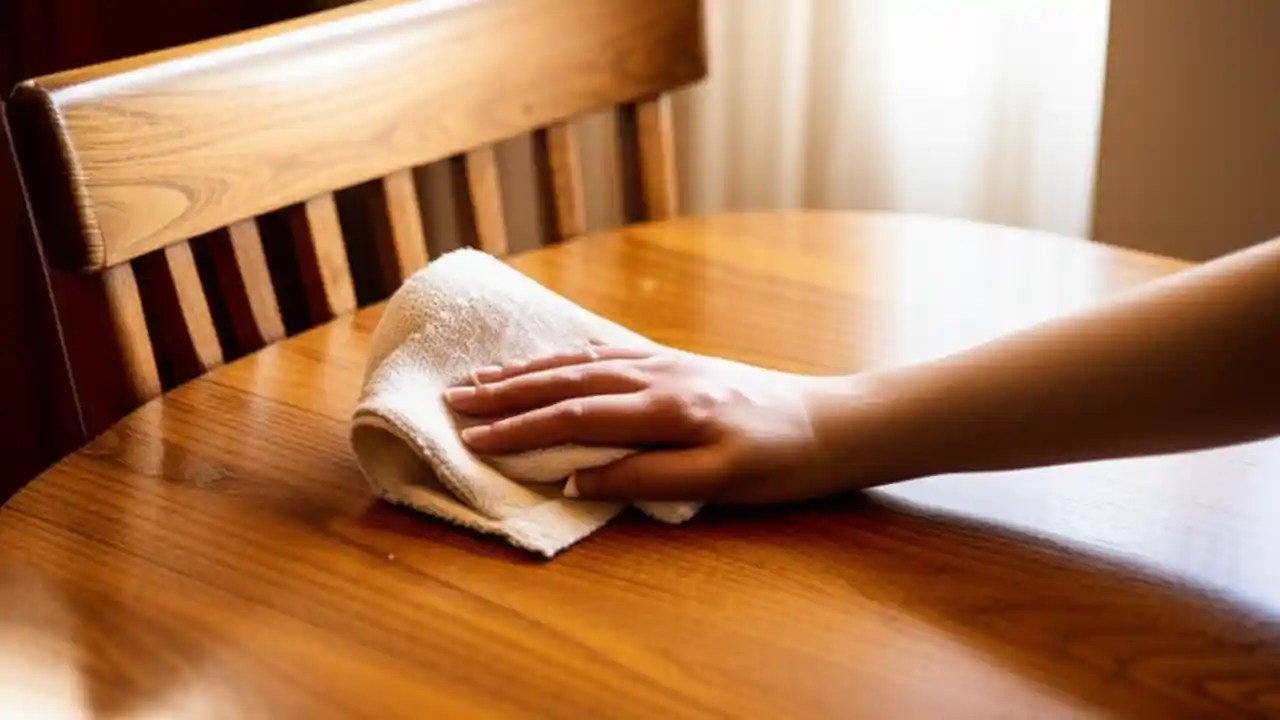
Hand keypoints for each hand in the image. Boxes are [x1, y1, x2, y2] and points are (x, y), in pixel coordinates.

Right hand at [444, 345, 886, 503]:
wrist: (832, 424)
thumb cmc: (779, 463)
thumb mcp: (719, 483)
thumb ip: (646, 477)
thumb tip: (576, 480)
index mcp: (666, 408)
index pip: (574, 417)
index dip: (519, 428)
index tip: (471, 437)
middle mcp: (658, 377)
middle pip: (566, 381)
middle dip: (506, 392)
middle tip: (453, 399)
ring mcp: (666, 364)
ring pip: (581, 362)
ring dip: (528, 370)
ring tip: (482, 376)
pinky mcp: (676, 363)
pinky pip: (609, 352)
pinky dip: (568, 354)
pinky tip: (550, 356)